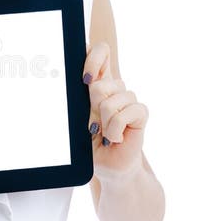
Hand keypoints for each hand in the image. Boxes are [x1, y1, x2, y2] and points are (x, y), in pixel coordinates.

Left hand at [83, 41, 148, 180]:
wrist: (110, 167)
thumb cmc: (91, 144)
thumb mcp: (79, 122)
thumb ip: (83, 101)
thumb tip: (87, 82)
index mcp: (97, 84)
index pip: (100, 54)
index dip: (94, 58)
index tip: (85, 78)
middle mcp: (114, 89)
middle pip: (102, 83)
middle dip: (93, 108)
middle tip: (94, 126)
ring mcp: (128, 100)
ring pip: (113, 99)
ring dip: (104, 122)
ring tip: (104, 135)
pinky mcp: (140, 113)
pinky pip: (128, 111)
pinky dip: (116, 128)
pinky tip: (115, 138)